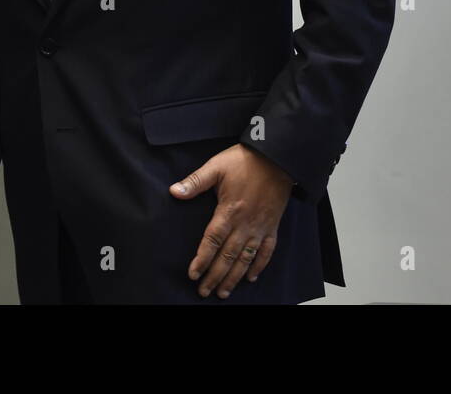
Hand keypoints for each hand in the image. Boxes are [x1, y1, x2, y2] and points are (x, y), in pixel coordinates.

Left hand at [171, 144, 294, 298]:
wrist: (277, 157)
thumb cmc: (245, 161)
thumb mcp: (217, 166)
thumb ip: (195, 181)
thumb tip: (174, 191)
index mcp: (229, 211)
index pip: (212, 241)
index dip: (202, 260)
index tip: (193, 274)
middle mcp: (245, 224)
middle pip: (228, 256)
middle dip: (215, 276)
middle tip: (204, 292)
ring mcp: (260, 227)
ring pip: (246, 259)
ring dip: (234, 277)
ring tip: (224, 292)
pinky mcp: (273, 226)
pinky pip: (267, 251)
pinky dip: (259, 266)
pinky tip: (251, 277)